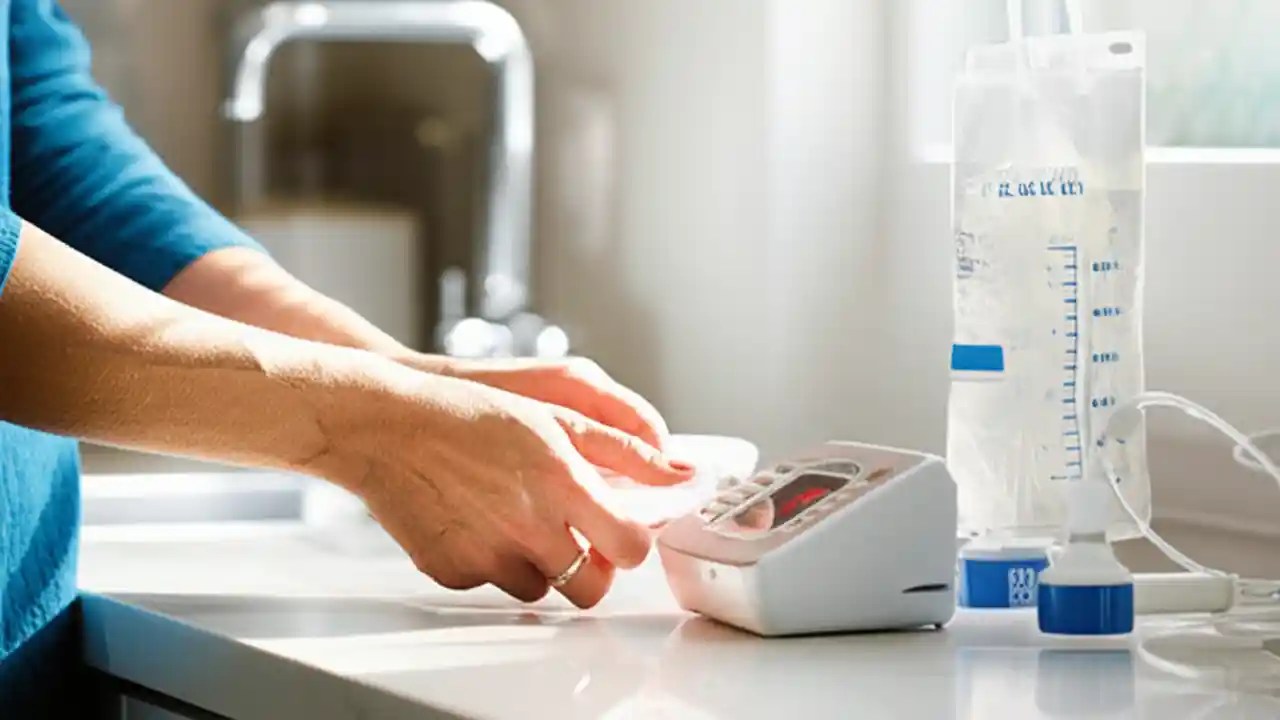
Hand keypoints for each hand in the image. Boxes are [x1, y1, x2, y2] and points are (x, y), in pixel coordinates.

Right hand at [310, 367, 692, 607]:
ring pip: (539, 587)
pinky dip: (492, 558)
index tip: (626, 531)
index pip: (629, 547)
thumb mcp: (556, 416)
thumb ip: (625, 452)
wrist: (385, 426)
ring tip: (516, 514)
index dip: (633, 543)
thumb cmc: (470, 412)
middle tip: (578, 536)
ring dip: (539, 560)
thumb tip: (681, 474)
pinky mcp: (454, 572)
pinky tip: (477, 518)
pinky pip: (491, 582)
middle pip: (590, 588)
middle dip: (592, 568)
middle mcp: (527, 526)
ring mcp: (487, 555)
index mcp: (560, 483)